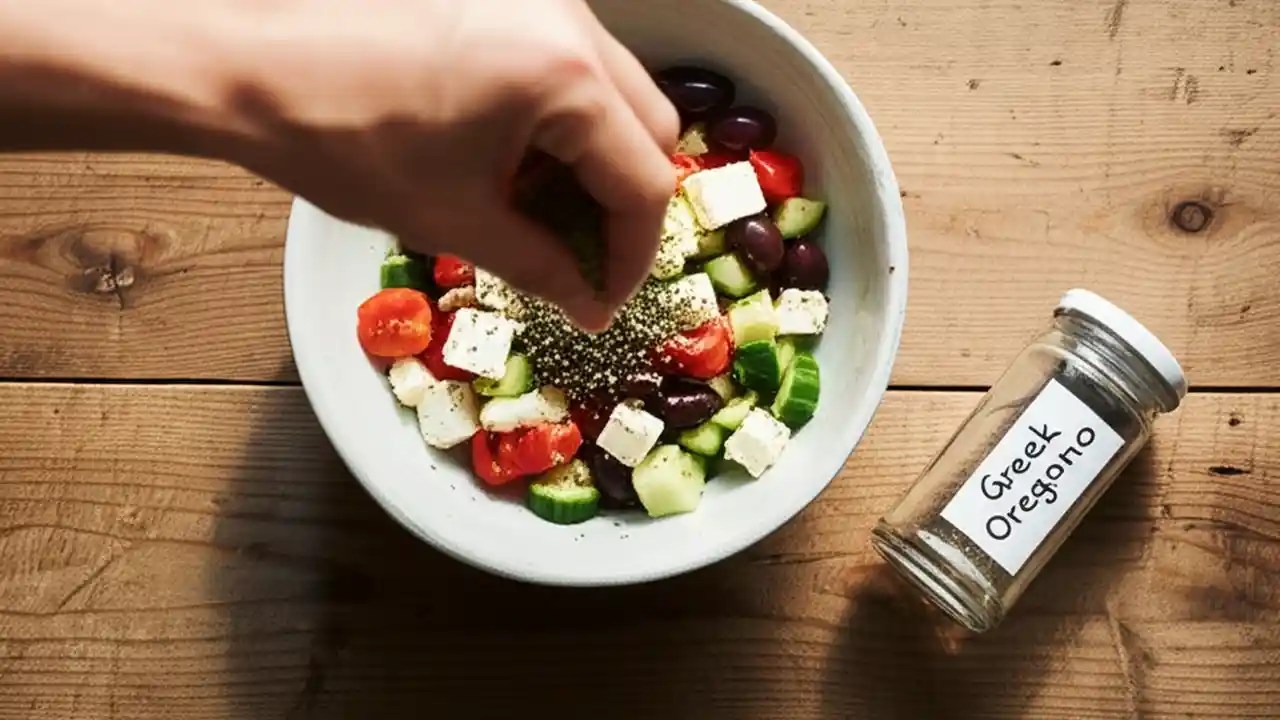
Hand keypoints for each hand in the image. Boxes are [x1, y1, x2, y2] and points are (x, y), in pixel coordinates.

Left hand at [227, 0, 678, 329]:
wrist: (245, 62)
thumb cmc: (341, 139)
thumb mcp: (454, 219)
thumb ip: (542, 268)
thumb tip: (587, 303)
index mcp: (563, 74)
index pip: (644, 181)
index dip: (631, 258)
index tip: (603, 303)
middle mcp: (567, 20)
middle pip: (647, 130)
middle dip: (622, 207)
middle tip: (580, 264)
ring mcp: (537, 1)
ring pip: (612, 96)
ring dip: (593, 164)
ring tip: (539, 216)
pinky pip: (568, 69)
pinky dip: (561, 125)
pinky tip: (514, 164)